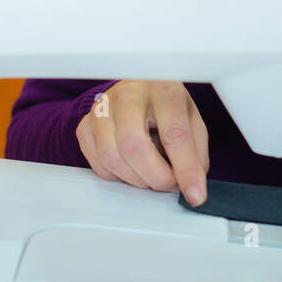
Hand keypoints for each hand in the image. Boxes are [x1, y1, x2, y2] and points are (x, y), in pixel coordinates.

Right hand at [75, 81, 210, 206]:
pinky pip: (98, 164)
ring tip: (151, 173)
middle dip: (156, 177)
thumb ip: (196, 153)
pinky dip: (118, 176)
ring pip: (113, 158)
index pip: (174, 133)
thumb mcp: (192, 120)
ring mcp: (102, 108)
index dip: (186, 169)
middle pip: (134, 147)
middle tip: (169, 183)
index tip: (195, 193)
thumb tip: (192, 188)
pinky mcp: (85, 124)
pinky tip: (131, 166)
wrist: (137, 88)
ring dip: (137, 179)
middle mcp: (128, 93)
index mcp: (162, 88)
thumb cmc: (166, 105)